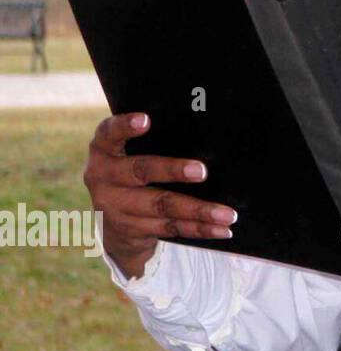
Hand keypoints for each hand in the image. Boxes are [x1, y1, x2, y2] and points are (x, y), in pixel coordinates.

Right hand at [82, 112, 237, 279]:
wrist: (108, 219)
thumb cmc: (132, 170)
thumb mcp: (131, 152)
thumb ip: (153, 142)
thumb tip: (205, 135)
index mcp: (104, 150)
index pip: (109, 133)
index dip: (125, 126)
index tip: (146, 120)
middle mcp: (103, 177)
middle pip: (140, 171)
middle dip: (173, 171)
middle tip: (202, 170)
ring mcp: (114, 206)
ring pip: (161, 206)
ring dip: (198, 210)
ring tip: (226, 214)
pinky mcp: (130, 229)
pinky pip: (170, 228)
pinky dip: (199, 229)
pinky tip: (221, 229)